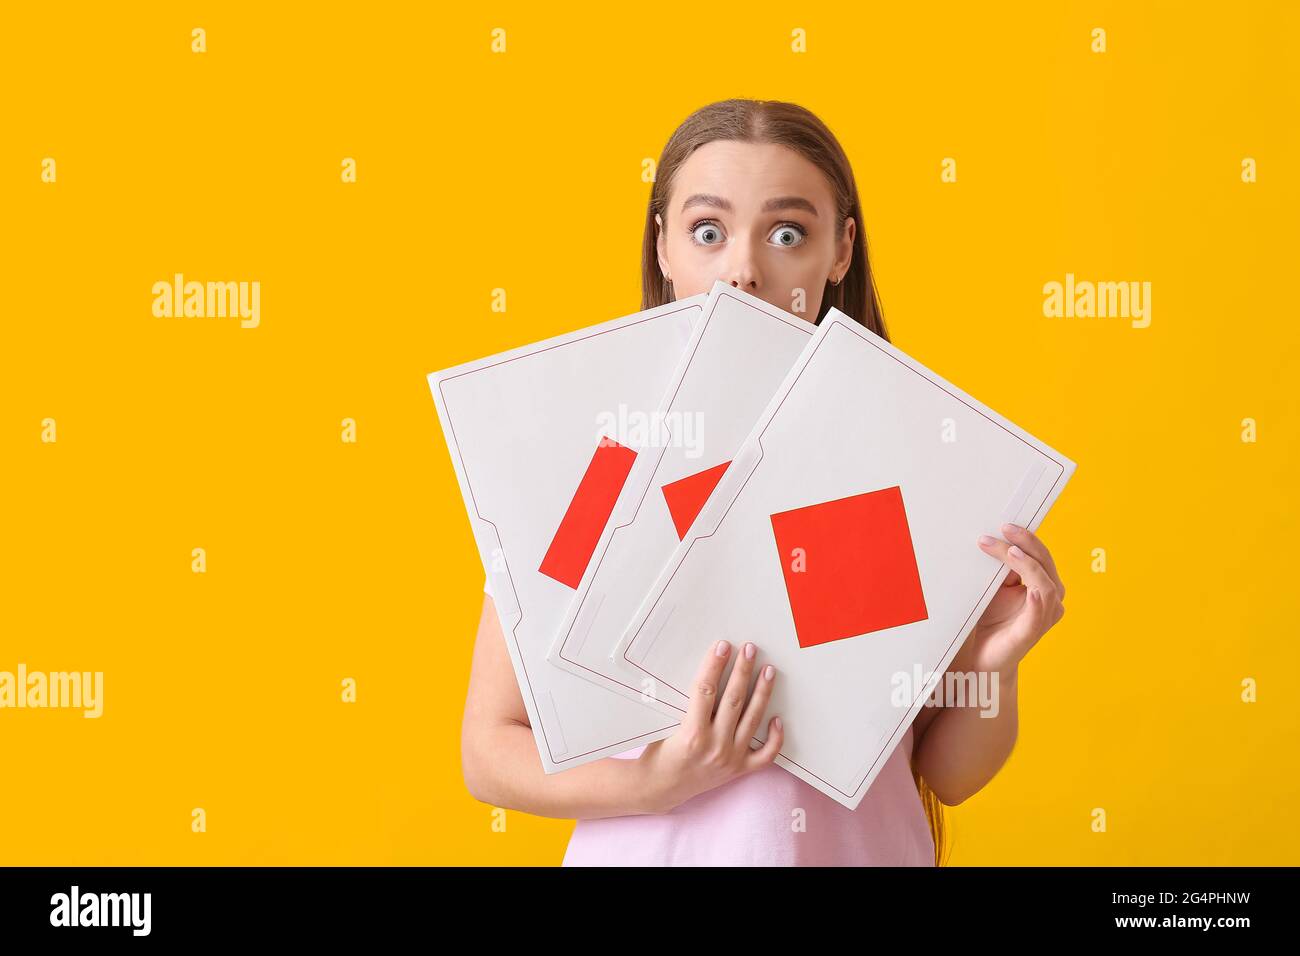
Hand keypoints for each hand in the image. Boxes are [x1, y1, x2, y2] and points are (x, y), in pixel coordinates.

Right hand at [637, 640, 782, 813]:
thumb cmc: (658, 753)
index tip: (722, 646)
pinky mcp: (739, 770)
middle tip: (750, 649)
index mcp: (691, 734)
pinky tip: (777, 719)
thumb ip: (684, 704)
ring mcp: (730, 758)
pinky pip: (765, 755)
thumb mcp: (664, 725)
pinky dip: (775, 738)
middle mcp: (714, 746)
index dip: (714, 665)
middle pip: (733, 700)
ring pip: (752, 720)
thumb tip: (703, 672)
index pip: (706, 690)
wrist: (661, 788)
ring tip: (768, 671)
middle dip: (742, 670)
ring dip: (761, 692)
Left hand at [954, 523, 1065, 678]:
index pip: (1040, 555)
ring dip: (1027, 565)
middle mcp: (1048, 599)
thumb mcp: (993, 587)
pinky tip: (1031, 591)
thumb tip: (993, 537)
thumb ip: (1000, 567)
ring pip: (1045, 584)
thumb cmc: (988, 620)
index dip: (1028, 538)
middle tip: (1005, 530)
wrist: (979, 657)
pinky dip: (1037, 601)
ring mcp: (1042, 617)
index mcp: (1041, 584)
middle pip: (1044, 564)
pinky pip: (1039, 614)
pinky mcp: (1031, 633)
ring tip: (1011, 552)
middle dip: (1026, 544)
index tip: (1007, 524)